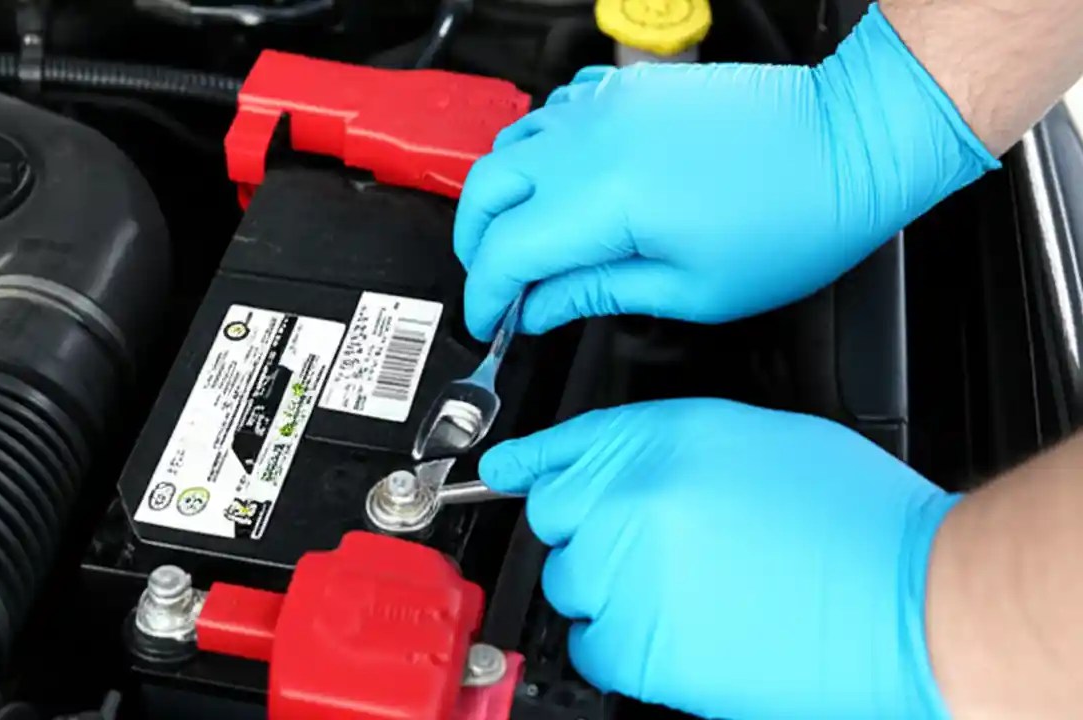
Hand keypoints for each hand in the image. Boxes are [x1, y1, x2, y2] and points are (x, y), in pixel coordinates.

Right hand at [455, 4, 998, 339]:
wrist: (852, 141)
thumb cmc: (795, 218)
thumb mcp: (693, 290)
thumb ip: (599, 294)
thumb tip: (541, 309)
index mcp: (607, 199)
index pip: (506, 251)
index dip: (486, 297)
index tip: (492, 323)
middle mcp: (594, 139)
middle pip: (484, 190)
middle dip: (475, 246)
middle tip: (497, 287)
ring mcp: (607, 103)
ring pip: (508, 145)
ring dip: (500, 197)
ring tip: (524, 240)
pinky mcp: (627, 87)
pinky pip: (551, 113)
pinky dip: (537, 153)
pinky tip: (560, 184)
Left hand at [480, 399, 959, 718]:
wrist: (913, 604)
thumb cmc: (858, 522)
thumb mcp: (760, 439)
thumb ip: (670, 445)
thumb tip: (621, 462)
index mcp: (665, 442)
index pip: (560, 449)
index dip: (532, 462)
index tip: (505, 470)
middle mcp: (636, 502)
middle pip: (557, 517)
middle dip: (591, 529)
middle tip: (654, 546)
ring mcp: (631, 578)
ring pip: (570, 583)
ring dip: (607, 586)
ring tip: (683, 590)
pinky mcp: (643, 650)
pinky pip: (592, 644)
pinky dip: (619, 641)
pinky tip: (676, 629)